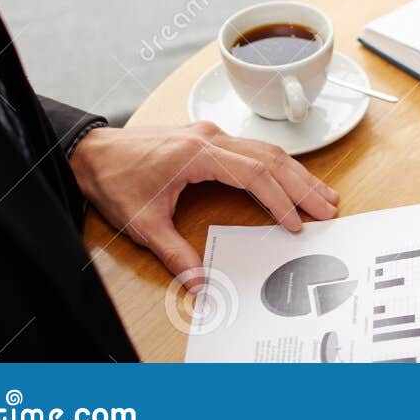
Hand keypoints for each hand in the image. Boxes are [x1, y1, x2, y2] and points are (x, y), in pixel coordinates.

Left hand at [71, 123, 338, 289]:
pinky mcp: (209, 138)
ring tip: (322, 194)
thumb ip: (175, 254)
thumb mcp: (143, 224)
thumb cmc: (114, 181)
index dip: (279, 200)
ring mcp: (212, 134)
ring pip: (267, 150)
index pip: (254, 174)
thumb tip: (199, 285)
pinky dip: (278, 166)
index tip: (296, 223)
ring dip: (296, 173)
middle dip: (302, 185)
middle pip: (271, 158)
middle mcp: (211, 138)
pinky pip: (254, 148)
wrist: (91, 153)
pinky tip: (292, 179)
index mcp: (197, 154)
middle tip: (328, 207)